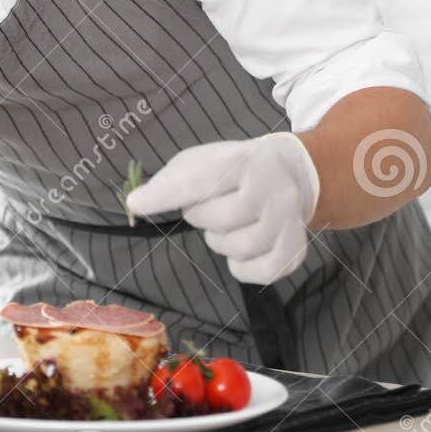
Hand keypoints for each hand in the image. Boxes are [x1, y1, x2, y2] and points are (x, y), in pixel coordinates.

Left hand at [125, 132, 319, 285]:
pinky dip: (241, 268)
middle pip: (217, 220)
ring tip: (227, 224)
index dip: (164, 195)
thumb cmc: (236, 168)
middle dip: (200, 217)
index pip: (199, 181)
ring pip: (237, 248)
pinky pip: (259, 272)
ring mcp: (289, 220)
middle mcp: (273, 189)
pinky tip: (241, 250)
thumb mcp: (205, 159)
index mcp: (245, 160)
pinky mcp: (296, 249)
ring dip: (220, 241)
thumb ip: (172, 177)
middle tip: (208, 206)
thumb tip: (140, 201)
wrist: (294, 172)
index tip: (135, 203)